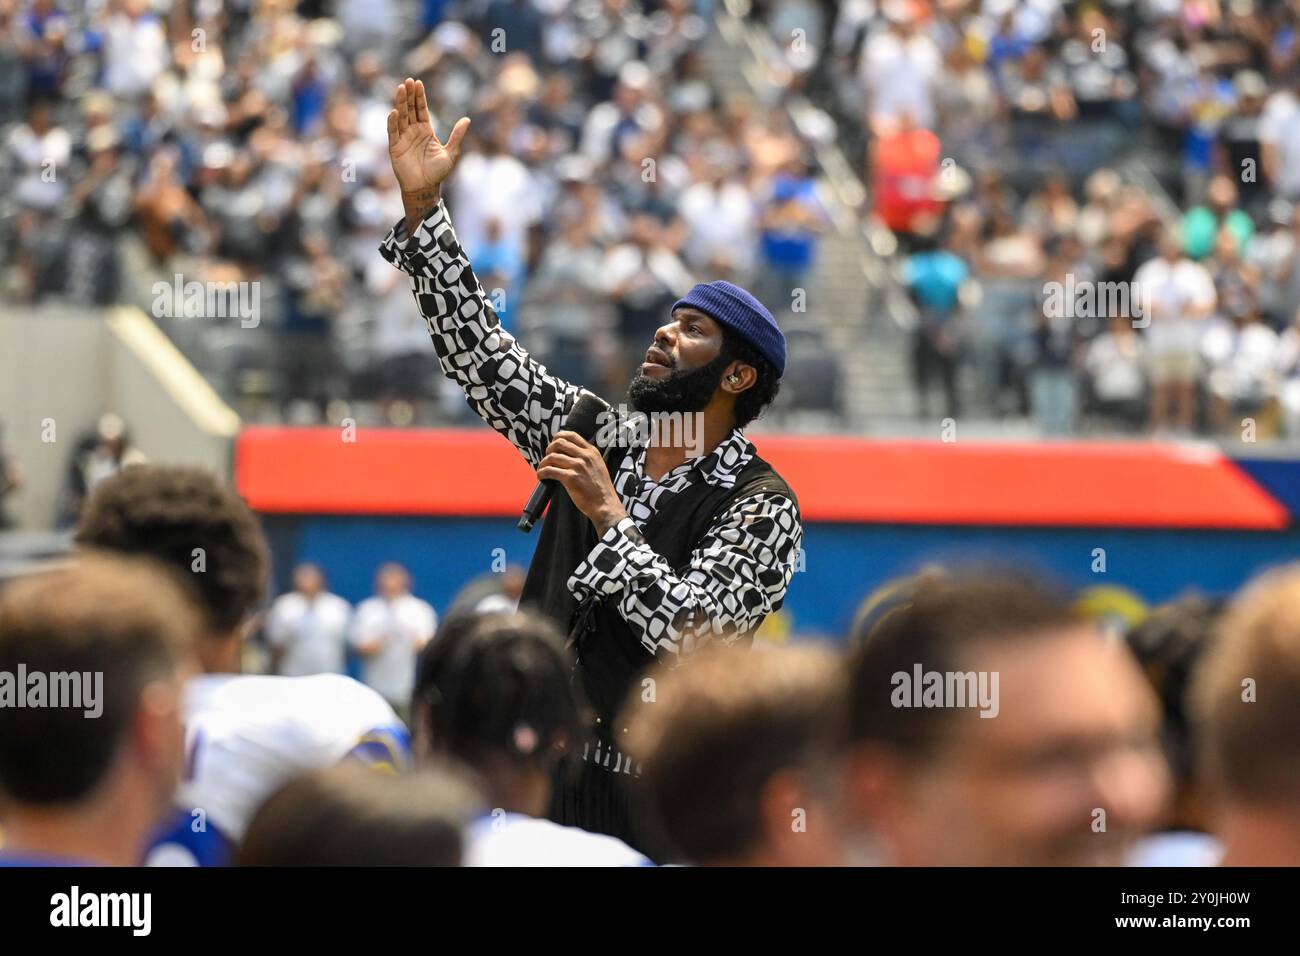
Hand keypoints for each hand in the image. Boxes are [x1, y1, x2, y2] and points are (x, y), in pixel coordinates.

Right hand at [386, 77, 469, 228]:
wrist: (424, 188)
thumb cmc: (437, 173)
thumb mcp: (451, 153)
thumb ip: (457, 136)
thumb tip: (467, 120)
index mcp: (426, 131)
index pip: (421, 109)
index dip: (419, 97)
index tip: (418, 82)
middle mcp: (413, 131)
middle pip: (410, 109)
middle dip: (409, 95)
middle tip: (408, 81)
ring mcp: (403, 138)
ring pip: (401, 116)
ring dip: (400, 103)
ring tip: (401, 89)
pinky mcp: (394, 147)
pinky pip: (393, 132)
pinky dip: (392, 122)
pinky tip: (394, 112)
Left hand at [536, 431, 626, 534]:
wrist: (605, 504)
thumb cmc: (600, 489)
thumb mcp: (598, 466)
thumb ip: (586, 457)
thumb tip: (568, 454)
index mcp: (591, 451)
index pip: (571, 435)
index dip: (558, 438)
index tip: (553, 446)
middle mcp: (585, 456)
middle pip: (558, 443)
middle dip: (548, 450)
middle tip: (547, 459)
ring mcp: (578, 466)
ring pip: (552, 457)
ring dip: (543, 463)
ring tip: (542, 470)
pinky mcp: (571, 478)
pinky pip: (550, 470)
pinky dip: (542, 473)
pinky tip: (542, 477)